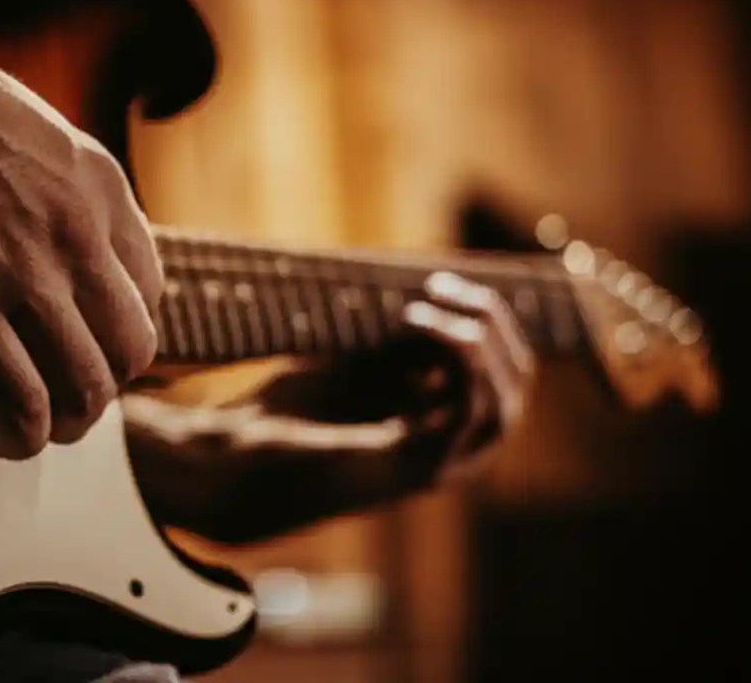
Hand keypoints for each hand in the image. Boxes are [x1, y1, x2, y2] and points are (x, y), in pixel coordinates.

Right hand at [0, 22, 163, 457]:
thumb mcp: (32, 134)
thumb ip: (58, 196)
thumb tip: (44, 247)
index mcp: (99, 188)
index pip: (149, 292)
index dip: (116, 337)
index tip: (83, 348)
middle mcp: (77, 234)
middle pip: (129, 352)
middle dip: (97, 391)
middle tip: (60, 401)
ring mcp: (25, 272)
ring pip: (85, 389)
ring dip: (60, 426)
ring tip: (24, 428)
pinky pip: (17, 400)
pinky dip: (11, 433)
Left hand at [124, 272, 534, 541]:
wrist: (235, 462)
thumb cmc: (283, 411)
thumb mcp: (353, 361)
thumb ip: (399, 342)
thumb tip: (437, 297)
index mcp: (436, 426)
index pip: (504, 371)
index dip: (486, 321)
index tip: (440, 281)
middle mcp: (448, 452)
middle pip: (515, 384)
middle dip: (493, 324)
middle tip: (446, 285)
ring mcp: (438, 466)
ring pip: (505, 402)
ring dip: (480, 340)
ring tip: (430, 305)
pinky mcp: (417, 469)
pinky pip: (471, 411)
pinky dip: (458, 359)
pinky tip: (418, 323)